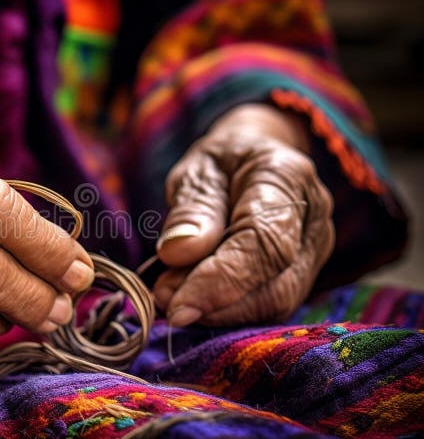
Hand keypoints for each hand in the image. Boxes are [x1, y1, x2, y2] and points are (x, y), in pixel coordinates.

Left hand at [153, 104, 333, 325]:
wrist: (252, 162)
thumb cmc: (221, 163)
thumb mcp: (196, 171)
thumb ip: (191, 209)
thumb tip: (177, 253)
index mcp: (287, 178)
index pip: (265, 242)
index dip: (221, 280)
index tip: (176, 303)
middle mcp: (314, 221)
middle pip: (275, 285)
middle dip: (214, 304)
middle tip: (162, 298)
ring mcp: (313, 254)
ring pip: (273, 304)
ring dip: (218, 313)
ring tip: (172, 297)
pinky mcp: (301, 279)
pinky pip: (266, 307)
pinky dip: (226, 312)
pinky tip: (192, 300)